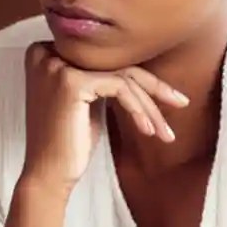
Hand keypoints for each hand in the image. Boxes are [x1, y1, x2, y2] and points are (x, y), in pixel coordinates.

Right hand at [20, 42, 188, 195]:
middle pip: (115, 62)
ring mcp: (57, 65)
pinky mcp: (71, 81)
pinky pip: (119, 87)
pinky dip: (139, 108)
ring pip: (122, 75)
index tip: (165, 96)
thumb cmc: (67, 142)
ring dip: (150, 104)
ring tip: (165, 130)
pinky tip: (148, 130)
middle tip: (180, 102)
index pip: (105, 58)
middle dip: (152, 86)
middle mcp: (46, 52)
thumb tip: (141, 64)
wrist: (47, 174)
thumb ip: (101, 76)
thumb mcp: (86, 100)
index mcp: (45, 52)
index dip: (138, 78)